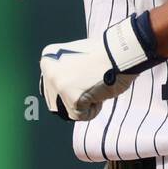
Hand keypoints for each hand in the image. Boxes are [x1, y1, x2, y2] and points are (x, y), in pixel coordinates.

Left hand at [39, 14, 162, 121]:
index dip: (72, 86)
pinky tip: (99, 91)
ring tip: (95, 84)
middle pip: (57, 101)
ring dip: (85, 102)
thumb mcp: (75, 55)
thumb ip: (64, 69)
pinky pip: (81, 115)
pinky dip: (94, 109)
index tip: (85, 74)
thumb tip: (62, 86)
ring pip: (69, 109)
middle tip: (91, 81)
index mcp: (47, 59)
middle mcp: (48, 72)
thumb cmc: (103, 55)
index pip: (52, 87)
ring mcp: (59, 85)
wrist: (120, 53)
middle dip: (76, 96)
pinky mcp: (72, 98)